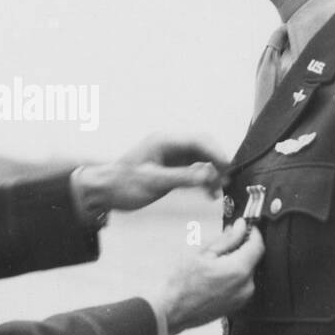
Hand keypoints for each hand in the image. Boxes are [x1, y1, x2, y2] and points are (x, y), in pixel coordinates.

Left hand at [78, 134, 229, 213]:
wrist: (105, 192)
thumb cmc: (123, 184)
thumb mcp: (154, 182)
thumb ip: (183, 178)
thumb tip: (209, 175)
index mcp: (164, 142)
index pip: (197, 141)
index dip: (215, 152)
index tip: (228, 165)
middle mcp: (169, 146)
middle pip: (201, 148)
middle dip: (216, 163)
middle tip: (227, 179)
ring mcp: (169, 157)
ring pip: (199, 160)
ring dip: (210, 174)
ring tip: (219, 190)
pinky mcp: (169, 169)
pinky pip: (192, 170)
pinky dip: (202, 180)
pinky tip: (209, 193)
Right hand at [150, 219, 263, 334]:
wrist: (171, 311)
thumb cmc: (181, 283)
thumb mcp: (202, 252)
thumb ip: (226, 239)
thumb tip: (241, 228)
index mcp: (238, 270)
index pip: (258, 245)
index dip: (253, 233)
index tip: (245, 227)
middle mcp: (246, 286)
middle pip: (252, 259)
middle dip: (240, 248)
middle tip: (219, 246)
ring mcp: (242, 298)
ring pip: (246, 272)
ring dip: (235, 263)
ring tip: (212, 264)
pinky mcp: (237, 305)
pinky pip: (241, 284)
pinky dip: (232, 276)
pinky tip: (213, 277)